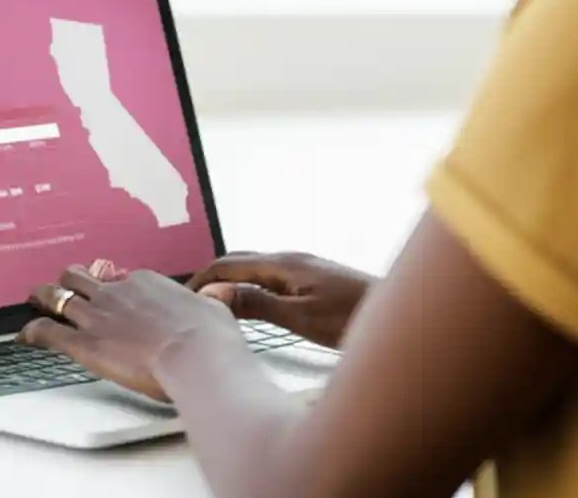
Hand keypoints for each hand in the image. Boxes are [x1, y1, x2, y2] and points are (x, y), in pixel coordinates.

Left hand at [21, 265, 244, 402]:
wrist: (195, 356)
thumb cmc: (209, 337)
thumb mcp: (214, 308)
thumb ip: (205, 302)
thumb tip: (213, 300)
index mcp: (147, 283)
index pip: (122, 280)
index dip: (116, 288)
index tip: (117, 295)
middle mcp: (117, 293)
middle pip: (81, 278)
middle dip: (70, 281)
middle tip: (65, 286)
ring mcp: (97, 316)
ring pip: (58, 295)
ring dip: (44, 296)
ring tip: (36, 298)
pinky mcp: (83, 343)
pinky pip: (47, 331)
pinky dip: (33, 331)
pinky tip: (25, 334)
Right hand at [186, 252, 375, 349]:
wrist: (397, 315)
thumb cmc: (352, 319)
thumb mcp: (301, 317)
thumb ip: (257, 304)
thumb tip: (213, 293)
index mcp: (284, 264)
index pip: (229, 263)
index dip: (202, 279)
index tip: (180, 299)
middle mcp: (291, 259)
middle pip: (240, 262)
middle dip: (212, 278)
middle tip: (190, 304)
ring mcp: (303, 268)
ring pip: (255, 270)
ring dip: (230, 283)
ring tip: (211, 307)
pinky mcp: (312, 280)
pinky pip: (269, 278)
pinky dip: (249, 288)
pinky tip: (249, 307)